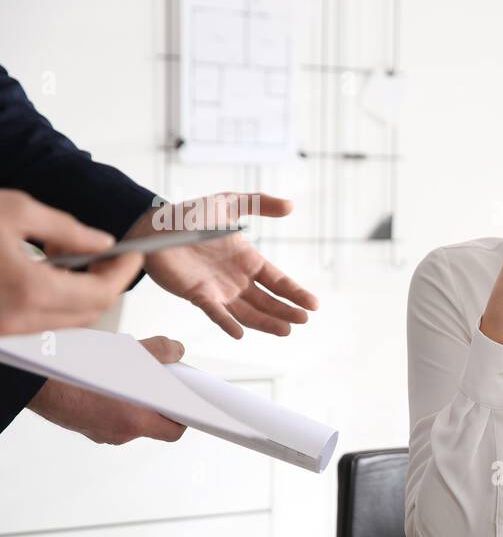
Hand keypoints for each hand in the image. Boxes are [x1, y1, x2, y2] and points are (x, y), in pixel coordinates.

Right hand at [0, 190, 142, 334]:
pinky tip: (48, 268)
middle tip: (108, 254)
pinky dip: (55, 297)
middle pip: (89, 312)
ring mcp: (5, 328)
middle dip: (106, 283)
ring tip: (69, 252)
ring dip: (80, 291)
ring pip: (65, 319)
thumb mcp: (14, 211)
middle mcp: (18, 318)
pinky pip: (40, 319)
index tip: (133, 254)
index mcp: (29, 289)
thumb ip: (66, 229)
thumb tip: (102, 243)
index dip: (124, 272)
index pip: (101, 293)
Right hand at [27, 336, 187, 443]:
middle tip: (160, 381)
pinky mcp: (85, 425)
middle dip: (160, 403)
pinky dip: (115, 402)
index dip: (185, 416)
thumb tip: (176, 350)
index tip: (188, 402)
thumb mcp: (128, 354)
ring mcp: (100, 432)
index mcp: (136, 421)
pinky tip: (108, 382)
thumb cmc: (78, 374)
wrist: (37, 384)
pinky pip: (109, 416)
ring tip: (131, 376)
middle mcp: (119, 433)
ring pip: (130, 418)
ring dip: (136, 400)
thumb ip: (160, 352)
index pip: (175, 430)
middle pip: (154, 424)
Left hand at [129, 192, 318, 338]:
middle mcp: (237, 280)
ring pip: (248, 311)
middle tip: (303, 320)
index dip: (296, 293)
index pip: (278, 281)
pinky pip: (215, 312)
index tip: (314, 305)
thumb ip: (259, 202)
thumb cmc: (190, 215)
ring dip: (266, 322)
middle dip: (286, 311)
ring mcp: (219, 290)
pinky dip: (226, 323)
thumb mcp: (229, 202)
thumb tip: (291, 206)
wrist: (153, 225)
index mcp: (248, 261)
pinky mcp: (197, 295)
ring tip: (285, 330)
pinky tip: (239, 333)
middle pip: (268, 301)